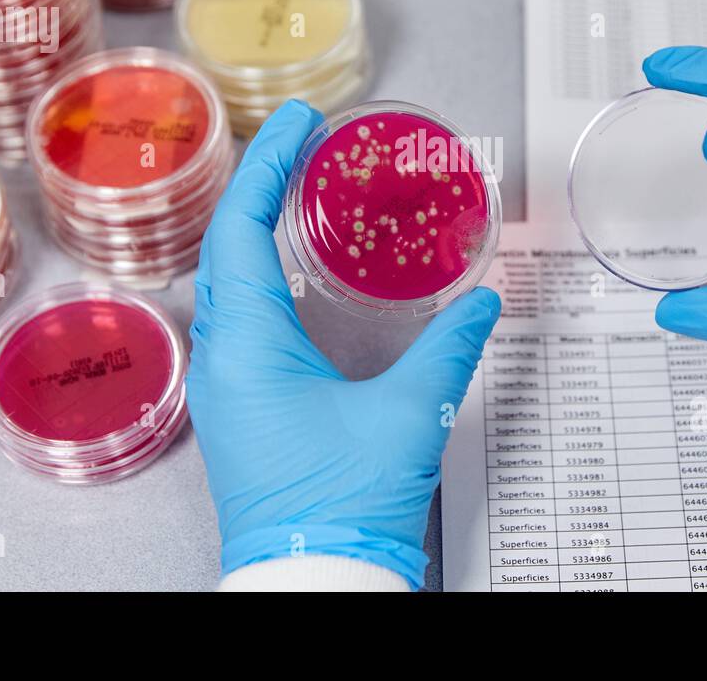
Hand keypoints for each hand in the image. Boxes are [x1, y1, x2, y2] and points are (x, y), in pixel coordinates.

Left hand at [186, 100, 500, 587]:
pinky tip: (291, 274)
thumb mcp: (410, 415)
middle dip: (259, 187)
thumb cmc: (343, 508)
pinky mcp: (241, 408)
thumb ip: (450, 349)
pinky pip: (238, 319)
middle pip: (224, 248)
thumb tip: (482, 303)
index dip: (265, 168)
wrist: (314, 580)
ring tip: (293, 194)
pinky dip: (258, 275)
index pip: (239, 230)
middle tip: (298, 146)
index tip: (296, 127)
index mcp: (249, 350)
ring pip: (226, 283)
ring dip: (254, 230)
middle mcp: (223, 361)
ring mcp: (225, 387)